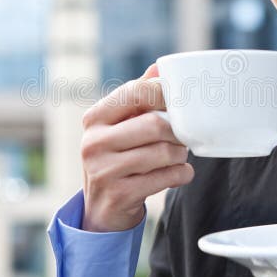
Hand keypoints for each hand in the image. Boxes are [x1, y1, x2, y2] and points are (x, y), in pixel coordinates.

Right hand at [80, 64, 193, 232]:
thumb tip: (159, 67)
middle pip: (154, 124)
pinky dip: (181, 174)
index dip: (164, 93)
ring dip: (180, 154)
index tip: (179, 102)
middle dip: (176, 131)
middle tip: (183, 136)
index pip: (135, 93)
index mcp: (94, 119)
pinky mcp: (120, 194)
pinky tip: (179, 173)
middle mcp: (94, 143)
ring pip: (163, 152)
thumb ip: (138, 97)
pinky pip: (166, 177)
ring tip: (178, 155)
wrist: (101, 209)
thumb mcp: (119, 127)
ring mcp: (104, 170)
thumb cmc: (116, 159)